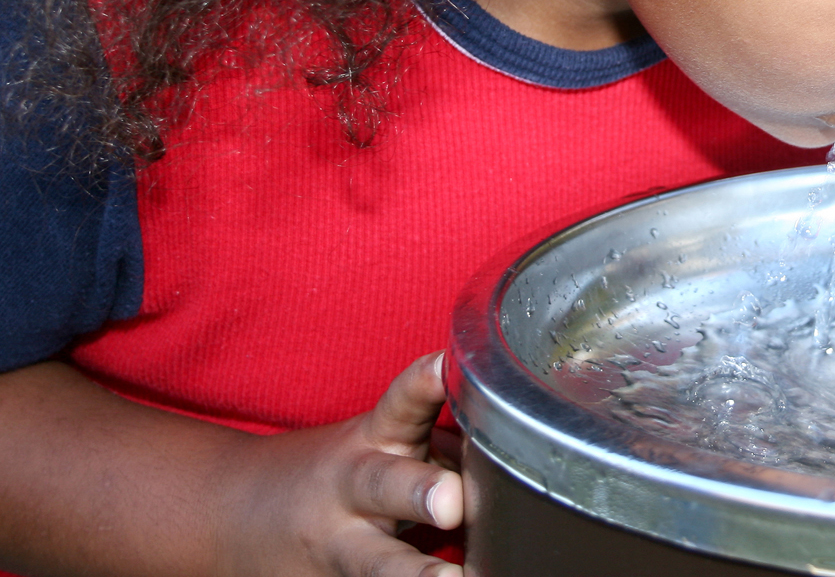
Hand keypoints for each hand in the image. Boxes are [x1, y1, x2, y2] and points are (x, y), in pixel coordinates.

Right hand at [221, 351, 464, 576]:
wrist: (232, 514)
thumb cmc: (341, 473)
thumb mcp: (381, 443)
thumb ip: (442, 446)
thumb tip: (514, 453)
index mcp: (374, 440)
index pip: (400, 403)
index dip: (424, 383)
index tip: (447, 365)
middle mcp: (355, 489)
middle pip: (384, 485)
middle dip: (420, 491)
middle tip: (453, 503)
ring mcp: (341, 546)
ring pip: (377, 563)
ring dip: (415, 574)